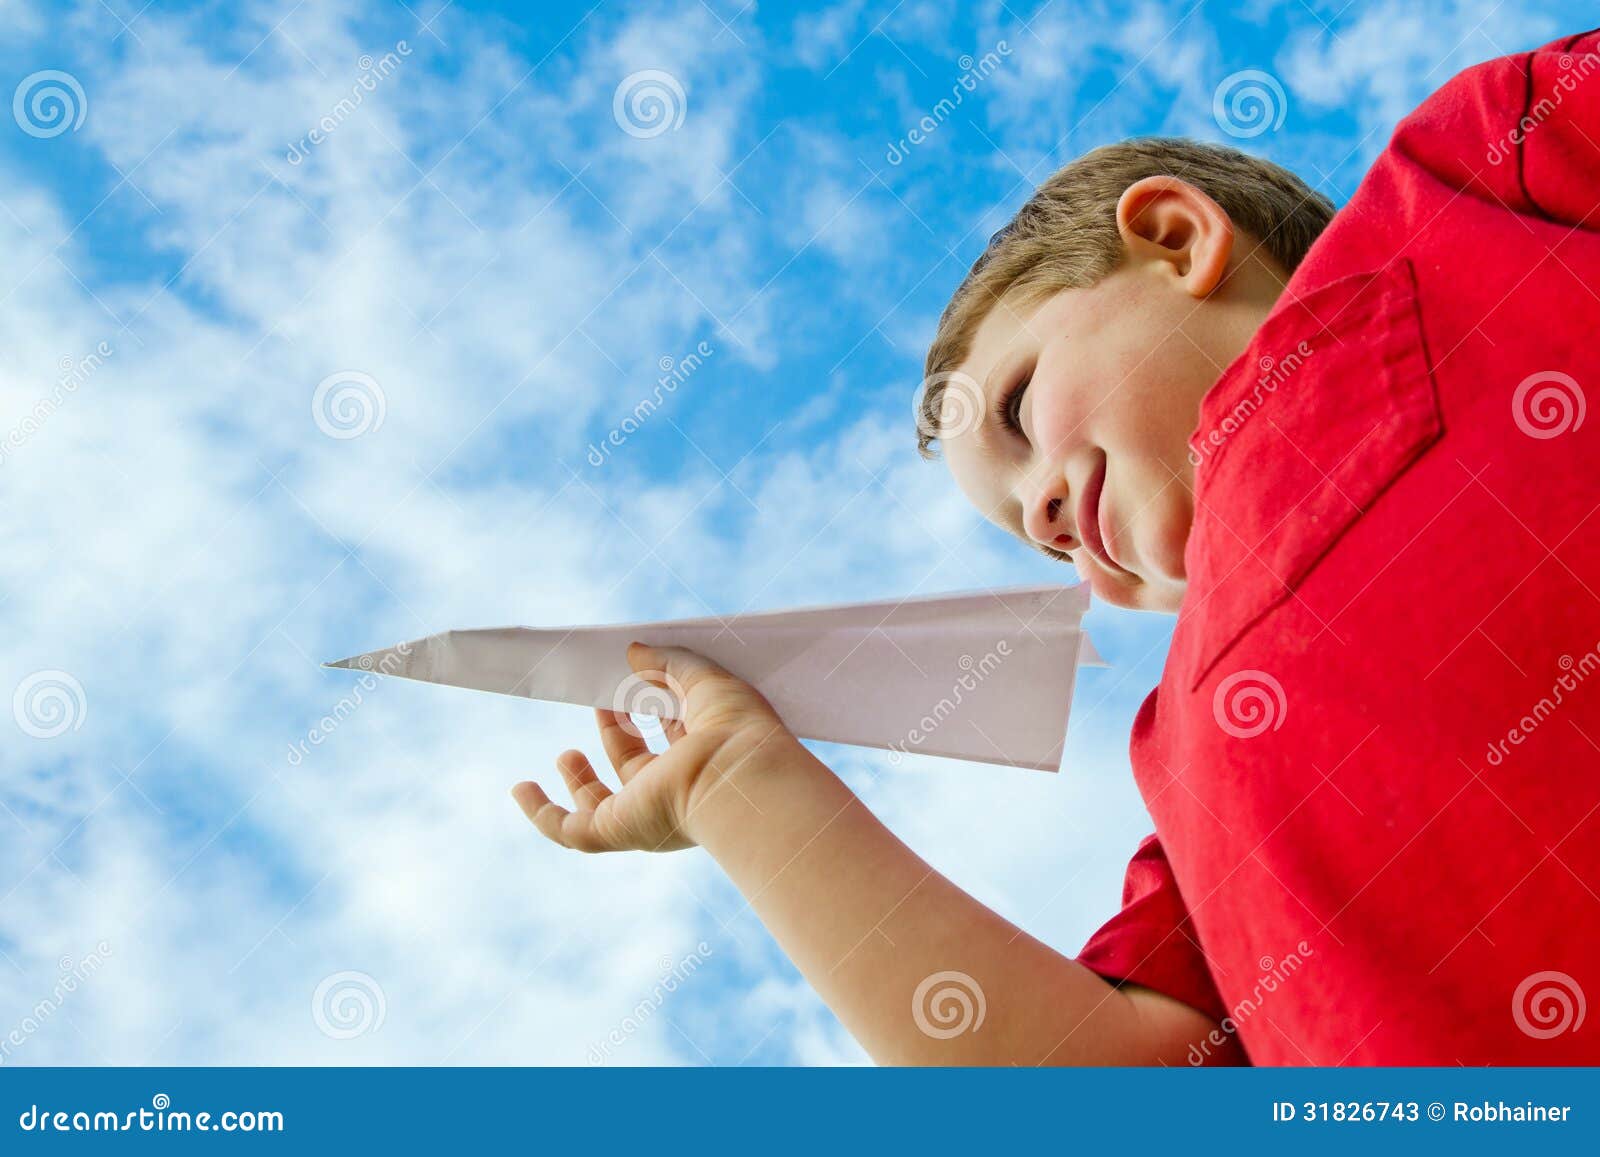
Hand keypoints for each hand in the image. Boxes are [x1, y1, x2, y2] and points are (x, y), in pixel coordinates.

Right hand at [511, 641, 800, 851]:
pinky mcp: (616, 829)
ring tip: (567, 755)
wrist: (740, 776)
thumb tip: (633, 651)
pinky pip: (569, 830)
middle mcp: (676, 793)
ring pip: (603, 805)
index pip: (675, 738)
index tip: (634, 679)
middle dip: (617, 739)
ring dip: (582, 781)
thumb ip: (669, 663)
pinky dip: (541, 813)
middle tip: (603, 705)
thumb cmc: (737, 728)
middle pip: (637, 770)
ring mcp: (644, 814)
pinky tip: (521, 790)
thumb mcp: (704, 679)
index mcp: (706, 760)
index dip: (653, 713)